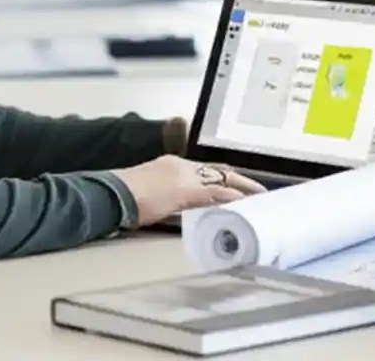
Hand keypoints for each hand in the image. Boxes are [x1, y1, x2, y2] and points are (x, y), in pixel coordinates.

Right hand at [112, 155, 266, 226]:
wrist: (114, 195)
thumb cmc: (123, 199)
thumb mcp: (149, 193)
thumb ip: (166, 198)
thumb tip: (175, 210)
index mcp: (171, 164)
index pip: (203, 169)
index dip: (221, 177)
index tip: (234, 184)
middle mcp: (181, 165)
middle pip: (218, 171)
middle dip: (239, 180)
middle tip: (258, 190)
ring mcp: (185, 176)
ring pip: (223, 180)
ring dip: (242, 189)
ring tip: (259, 197)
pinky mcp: (188, 190)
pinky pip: (218, 193)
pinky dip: (234, 198)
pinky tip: (245, 204)